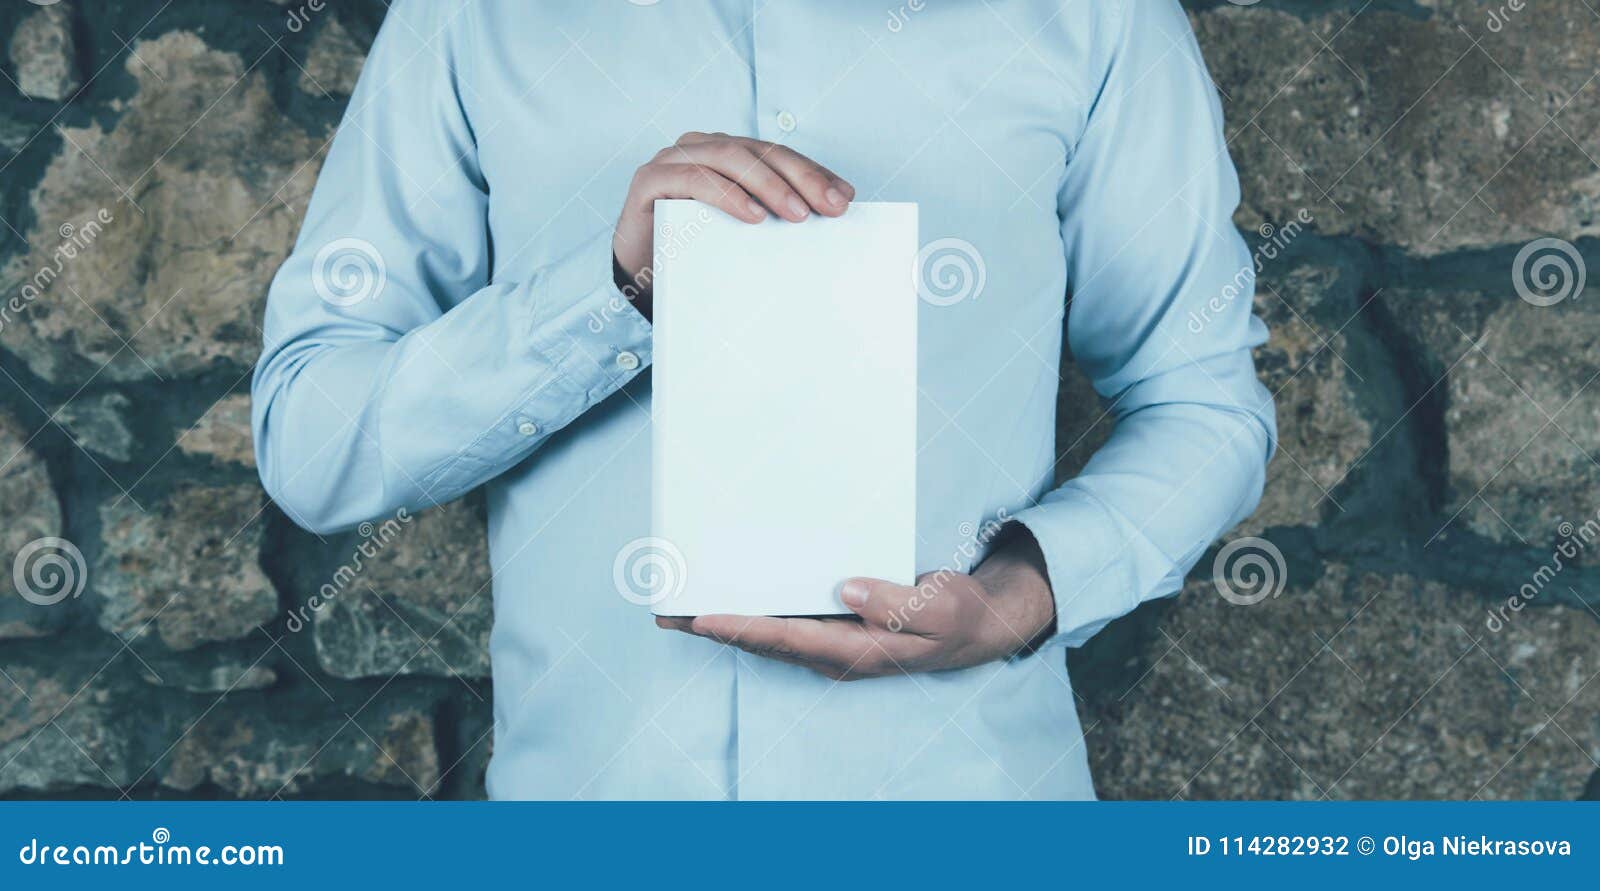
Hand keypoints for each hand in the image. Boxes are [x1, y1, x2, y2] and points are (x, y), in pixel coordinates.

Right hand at [612, 131, 855, 315]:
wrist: (640, 270)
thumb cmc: (696, 248)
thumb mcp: (742, 231)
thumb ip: (775, 216)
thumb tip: (833, 215)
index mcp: (730, 153)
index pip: (780, 155)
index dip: (814, 172)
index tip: (844, 198)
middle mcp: (704, 147)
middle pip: (761, 151)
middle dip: (801, 178)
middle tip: (829, 207)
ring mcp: (676, 158)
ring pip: (731, 158)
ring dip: (769, 184)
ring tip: (797, 213)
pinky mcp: (651, 179)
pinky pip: (693, 178)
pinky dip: (726, 194)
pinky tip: (752, 215)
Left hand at [657, 537, 1056, 680]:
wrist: (978, 626)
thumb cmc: (960, 617)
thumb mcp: (941, 608)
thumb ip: (897, 605)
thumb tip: (849, 590)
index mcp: (855, 652)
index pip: (787, 639)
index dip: (743, 628)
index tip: (703, 617)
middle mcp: (833, 652)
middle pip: (762, 639)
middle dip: (714, 626)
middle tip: (664, 610)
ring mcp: (831, 643)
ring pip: (767, 632)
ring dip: (724, 619)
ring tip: (678, 604)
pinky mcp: (833, 629)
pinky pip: (783, 620)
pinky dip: (751, 609)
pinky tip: (728, 594)